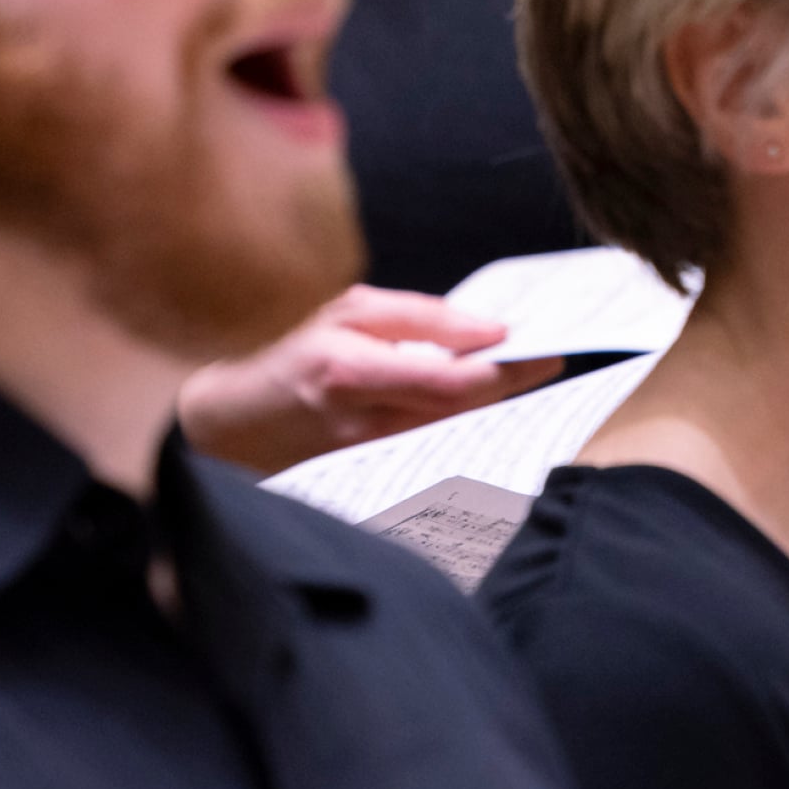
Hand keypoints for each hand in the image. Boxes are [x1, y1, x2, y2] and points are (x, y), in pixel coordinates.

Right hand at [178, 285, 564, 476]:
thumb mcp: (351, 314)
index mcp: (352, 371)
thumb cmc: (299, 356)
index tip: (547, 354)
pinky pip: (434, 449)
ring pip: (453, 433)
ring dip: (494, 407)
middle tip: (550, 362)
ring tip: (525, 378)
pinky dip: (466, 427)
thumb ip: (421, 317)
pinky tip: (488, 408)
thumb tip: (488, 329)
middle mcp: (361, 421)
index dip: (502, 372)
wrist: (238, 424)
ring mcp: (367, 457)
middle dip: (511, 386)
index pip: (447, 381)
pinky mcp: (372, 475)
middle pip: (459, 411)